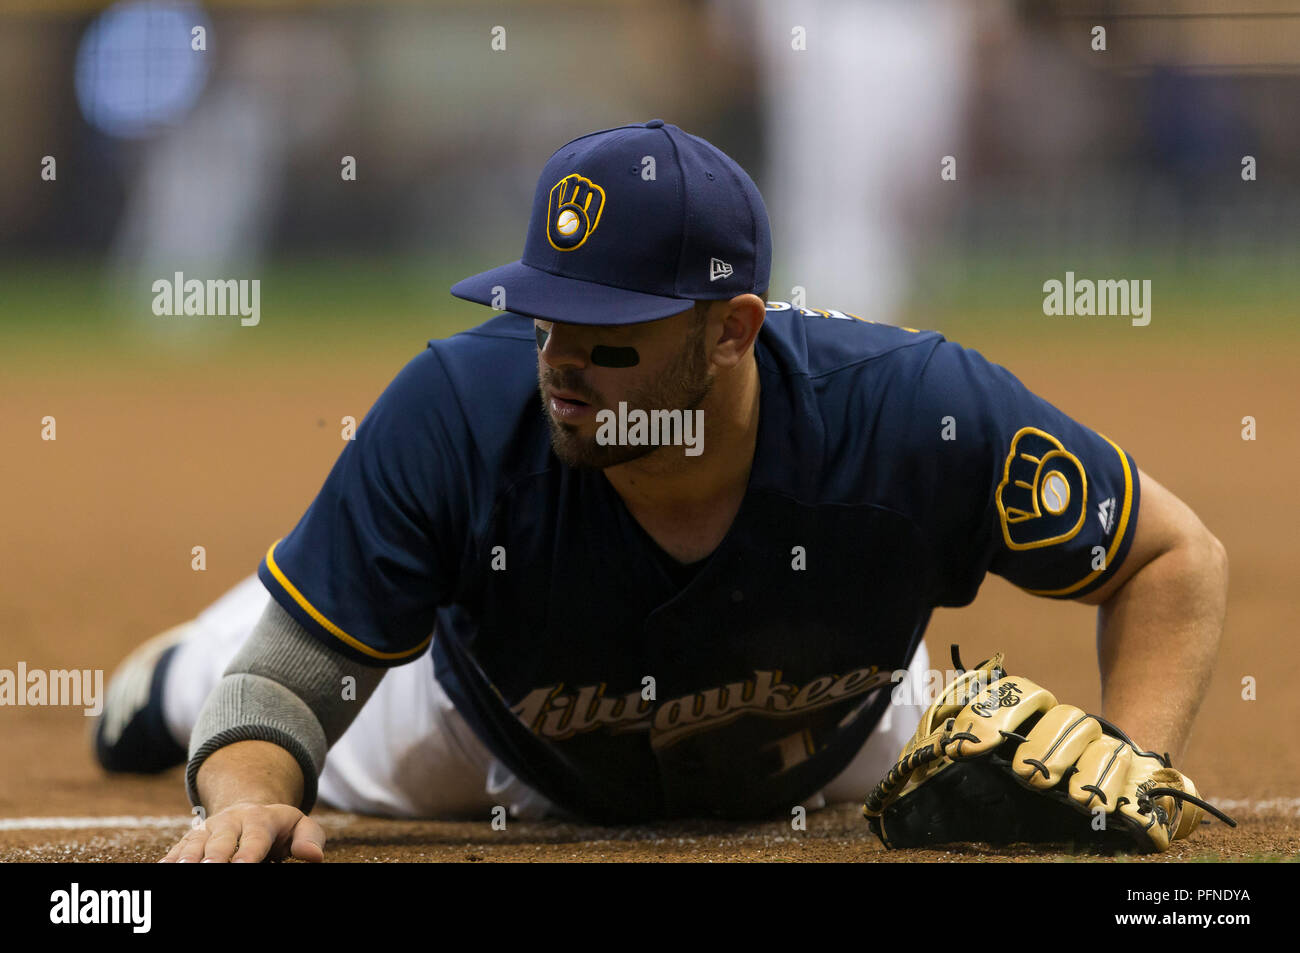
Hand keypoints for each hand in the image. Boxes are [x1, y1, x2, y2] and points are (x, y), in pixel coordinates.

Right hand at [160, 802, 325, 862]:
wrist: (250, 808)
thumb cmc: (280, 827)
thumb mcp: (301, 826)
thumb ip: (309, 838)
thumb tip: (314, 856)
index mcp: (261, 819)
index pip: (255, 838)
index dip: (248, 853)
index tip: (243, 867)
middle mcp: (231, 822)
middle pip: (221, 842)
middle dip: (214, 858)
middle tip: (208, 870)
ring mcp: (208, 830)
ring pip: (195, 843)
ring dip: (187, 858)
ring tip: (182, 870)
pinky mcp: (191, 838)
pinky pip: (177, 849)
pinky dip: (169, 859)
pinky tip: (161, 869)